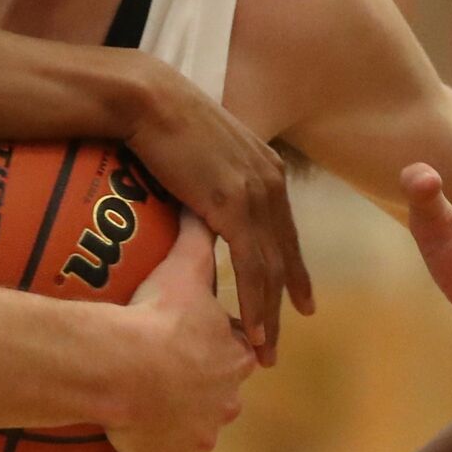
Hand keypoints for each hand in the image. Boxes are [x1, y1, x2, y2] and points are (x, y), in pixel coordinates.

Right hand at [85, 214, 255, 451]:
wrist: (132, 366)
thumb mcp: (186, 266)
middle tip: (163, 375)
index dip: (219, 345)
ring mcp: (191, 438)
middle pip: (214, 398)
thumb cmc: (162, 316)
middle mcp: (221, 404)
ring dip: (163, 432)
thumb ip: (198, 234)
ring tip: (135, 419)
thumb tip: (199, 203)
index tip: (197, 341)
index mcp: (234, 359)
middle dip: (197, 390)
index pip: (236, 352)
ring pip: (180, 437)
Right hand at [126, 60, 311, 365]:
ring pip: (271, 267)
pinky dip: (255, 302)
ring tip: (263, 351)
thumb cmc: (161, 122)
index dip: (293, 270)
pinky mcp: (236, 205)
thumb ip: (209, 180)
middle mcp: (271, 183)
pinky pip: (252, 265)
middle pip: (283, 255)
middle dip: (285, 303)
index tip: (302, 303)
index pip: (285, 232)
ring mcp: (257, 194)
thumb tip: (196, 203)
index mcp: (266, 170)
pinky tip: (253, 330)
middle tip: (276, 345)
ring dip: (268, 315)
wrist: (149, 100)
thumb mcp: (199, 154)